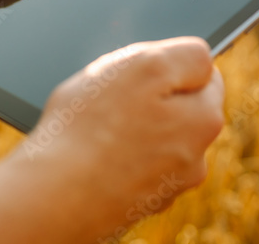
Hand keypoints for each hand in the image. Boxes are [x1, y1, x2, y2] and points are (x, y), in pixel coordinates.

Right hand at [25, 38, 223, 225]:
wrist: (54, 199)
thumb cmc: (92, 128)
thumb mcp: (147, 66)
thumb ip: (186, 55)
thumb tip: (203, 61)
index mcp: (205, 120)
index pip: (202, 74)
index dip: (167, 64)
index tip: (138, 72)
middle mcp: (194, 159)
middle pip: (176, 107)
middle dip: (147, 97)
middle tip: (108, 98)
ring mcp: (164, 186)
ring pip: (150, 137)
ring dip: (128, 128)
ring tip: (91, 129)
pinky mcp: (135, 204)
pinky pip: (128, 165)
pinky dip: (114, 156)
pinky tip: (88, 154)